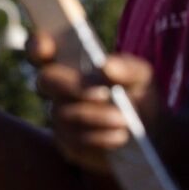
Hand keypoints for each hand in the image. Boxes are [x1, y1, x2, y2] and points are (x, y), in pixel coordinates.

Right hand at [29, 29, 159, 174]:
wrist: (151, 132)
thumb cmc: (139, 95)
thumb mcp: (141, 76)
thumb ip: (126, 68)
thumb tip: (105, 66)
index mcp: (68, 62)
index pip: (39, 49)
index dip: (36, 45)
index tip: (46, 48)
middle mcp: (57, 88)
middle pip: (45, 81)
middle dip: (73, 87)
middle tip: (104, 94)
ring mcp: (59, 116)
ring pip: (62, 114)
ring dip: (95, 117)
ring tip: (124, 121)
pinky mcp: (67, 144)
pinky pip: (73, 141)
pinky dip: (98, 139)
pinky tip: (118, 137)